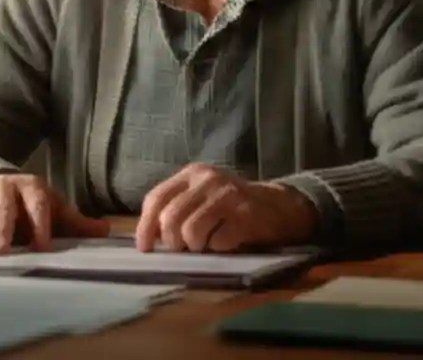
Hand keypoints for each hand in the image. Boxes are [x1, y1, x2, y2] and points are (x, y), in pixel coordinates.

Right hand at [0, 173, 109, 254]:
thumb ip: (76, 223)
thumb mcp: (54, 210)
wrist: (2, 187)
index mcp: (30, 188)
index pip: (36, 203)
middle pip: (2, 205)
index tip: (43, 246)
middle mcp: (3, 188)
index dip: (40, 223)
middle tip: (3, 250)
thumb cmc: (33, 206)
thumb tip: (107, 231)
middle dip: (2, 227)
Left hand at [135, 163, 317, 252]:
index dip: (145, 226)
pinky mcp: (245, 215)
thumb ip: (175, 208)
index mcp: (192, 173)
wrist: (277, 207)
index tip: (145, 248)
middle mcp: (208, 180)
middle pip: (171, 219)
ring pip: (191, 232)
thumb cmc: (230, 207)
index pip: (156, 198)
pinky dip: (218, 249)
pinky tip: (227, 242)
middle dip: (173, 242)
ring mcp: (228, 196)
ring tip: (206, 245)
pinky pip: (217, 242)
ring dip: (196, 247)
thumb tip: (147, 238)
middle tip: (185, 248)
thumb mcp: (200, 197)